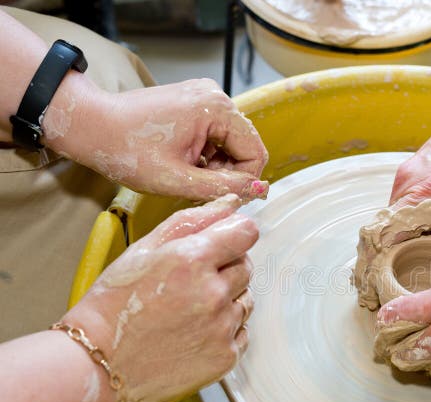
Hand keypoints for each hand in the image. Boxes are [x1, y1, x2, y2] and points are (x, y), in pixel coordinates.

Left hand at [43, 78, 268, 200]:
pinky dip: (206, 154)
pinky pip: (215, 134)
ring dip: (216, 165)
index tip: (220, 196)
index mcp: (217, 109)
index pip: (255, 153)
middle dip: (228, 173)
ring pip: (230, 143)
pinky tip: (183, 163)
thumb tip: (260, 191)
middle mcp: (216, 95)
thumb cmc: (126, 151)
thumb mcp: (178, 180)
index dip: (244, 181)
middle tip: (198, 187)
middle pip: (244, 146)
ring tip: (187, 175)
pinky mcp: (193, 102)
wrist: (90, 126)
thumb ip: (224, 187)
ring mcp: (204, 96)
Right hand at [61, 194, 257, 401]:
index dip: (233, 236)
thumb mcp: (143, 250)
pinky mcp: (226, 356)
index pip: (246, 233)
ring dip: (226, 300)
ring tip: (187, 310)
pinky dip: (224, 329)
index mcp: (192, 259)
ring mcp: (222, 327)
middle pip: (247, 266)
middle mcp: (213, 293)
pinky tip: (192, 333)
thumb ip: (191, 221)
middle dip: (225, 269)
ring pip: (246, 299)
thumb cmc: (113, 304)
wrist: (99, 365)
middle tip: (188, 284)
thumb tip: (231, 204)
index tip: (220, 245)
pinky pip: (241, 330)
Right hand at [353, 86, 430, 309]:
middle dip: (381, 262)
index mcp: (427, 196)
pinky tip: (428, 235)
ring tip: (413, 265)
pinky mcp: (415, 167)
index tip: (375, 290)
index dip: (373, 269)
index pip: (380, 241)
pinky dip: (408, 223)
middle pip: (381, 232)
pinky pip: (402, 203)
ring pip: (391, 218)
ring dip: (397, 242)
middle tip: (389, 287)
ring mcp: (409, 173)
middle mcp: (408, 183)